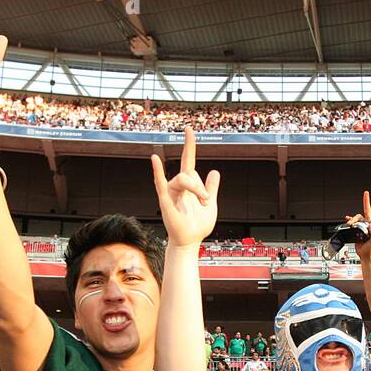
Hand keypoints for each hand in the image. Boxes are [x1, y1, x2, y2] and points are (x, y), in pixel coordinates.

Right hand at [151, 128, 219, 248]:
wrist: (191, 241)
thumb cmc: (198, 226)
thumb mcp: (211, 204)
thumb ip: (212, 188)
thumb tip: (215, 171)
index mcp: (188, 185)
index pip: (187, 160)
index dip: (189, 145)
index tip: (189, 129)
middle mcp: (177, 186)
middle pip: (189, 172)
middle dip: (201, 185)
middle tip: (207, 200)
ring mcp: (170, 193)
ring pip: (182, 179)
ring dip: (196, 189)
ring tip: (203, 203)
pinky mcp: (165, 201)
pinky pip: (160, 183)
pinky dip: (157, 170)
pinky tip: (155, 159)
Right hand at [344, 191, 370, 262]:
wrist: (365, 255)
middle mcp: (368, 224)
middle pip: (367, 211)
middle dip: (366, 201)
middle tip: (366, 193)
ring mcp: (363, 227)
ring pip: (357, 218)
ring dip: (353, 219)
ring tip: (350, 223)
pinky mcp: (357, 230)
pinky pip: (353, 223)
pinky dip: (349, 220)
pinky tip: (347, 219)